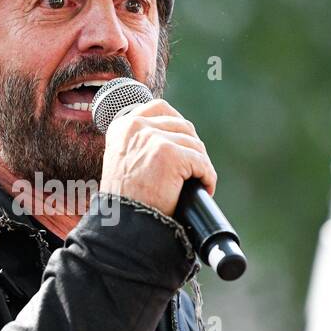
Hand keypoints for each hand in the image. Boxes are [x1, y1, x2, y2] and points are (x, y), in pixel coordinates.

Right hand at [98, 98, 217, 216]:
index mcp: (122, 126)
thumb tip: (174, 136)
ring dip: (200, 164)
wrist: (124, 222)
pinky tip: (204, 188)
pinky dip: (207, 176)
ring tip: (198, 181)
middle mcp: (135, 126)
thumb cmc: (125, 199)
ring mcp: (153, 139)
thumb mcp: (123, 160)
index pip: (160, 108)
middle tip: (194, 168)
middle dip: (192, 148)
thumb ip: (140, 142)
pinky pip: (201, 162)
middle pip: (182, 125)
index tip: (185, 143)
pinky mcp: (169, 154)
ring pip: (194, 144)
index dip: (178, 125)